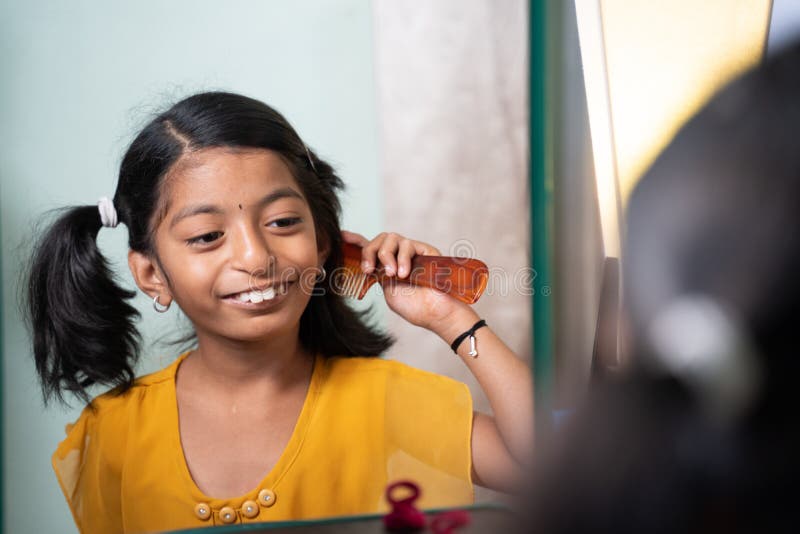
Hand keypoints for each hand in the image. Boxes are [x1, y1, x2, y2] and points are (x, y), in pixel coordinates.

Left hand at [341, 230, 476, 332]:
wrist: (435, 313)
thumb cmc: (414, 307)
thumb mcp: (388, 291)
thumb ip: (377, 274)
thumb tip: (367, 261)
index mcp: (387, 265)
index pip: (370, 247)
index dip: (355, 240)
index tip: (341, 236)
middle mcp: (398, 255)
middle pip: (379, 239)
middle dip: (369, 252)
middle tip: (368, 270)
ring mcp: (412, 251)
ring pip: (392, 238)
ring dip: (386, 256)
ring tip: (392, 275)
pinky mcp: (425, 250)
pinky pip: (407, 245)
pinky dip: (402, 258)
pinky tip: (404, 273)